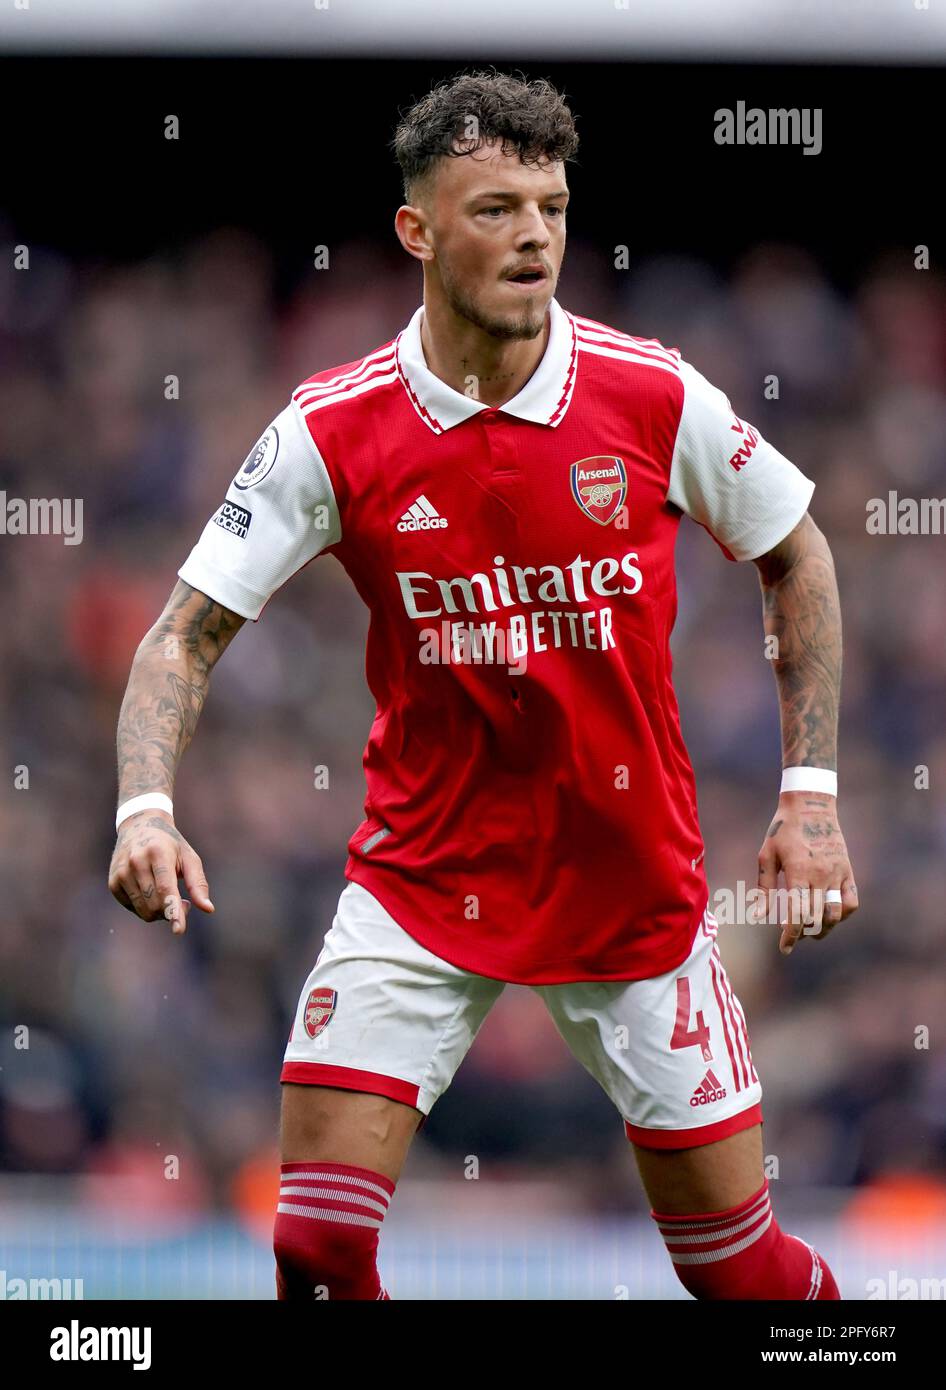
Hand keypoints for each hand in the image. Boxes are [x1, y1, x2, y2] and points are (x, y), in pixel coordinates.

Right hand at [108, 810, 213, 935]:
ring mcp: (121, 873)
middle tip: (184, 902)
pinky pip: (133, 908)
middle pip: (155, 904)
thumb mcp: (189, 857)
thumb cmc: (170, 845)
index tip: (179, 930)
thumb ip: (198, 884)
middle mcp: (136, 862)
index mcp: (157, 853)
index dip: (173, 911)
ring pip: (143, 911)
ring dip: (160, 912)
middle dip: (172, 911)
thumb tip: (208, 909)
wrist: (139, 827)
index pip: (165, 889)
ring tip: (168, 895)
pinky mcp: (113, 883)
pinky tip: (151, 891)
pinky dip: (146, 907)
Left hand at [756, 791, 857, 954]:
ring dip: (823, 928)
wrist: (811, 805)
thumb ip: (765, 887)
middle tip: (793, 935)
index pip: (797, 914)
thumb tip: (757, 916)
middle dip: (803, 933)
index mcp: (797, 870)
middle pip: (815, 917)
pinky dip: (842, 915)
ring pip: (835, 914)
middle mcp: (820, 874)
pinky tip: (828, 916)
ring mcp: (837, 872)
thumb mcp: (767, 854)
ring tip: (810, 931)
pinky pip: (851, 901)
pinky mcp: (848, 870)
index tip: (785, 948)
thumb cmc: (783, 830)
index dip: (791, 936)